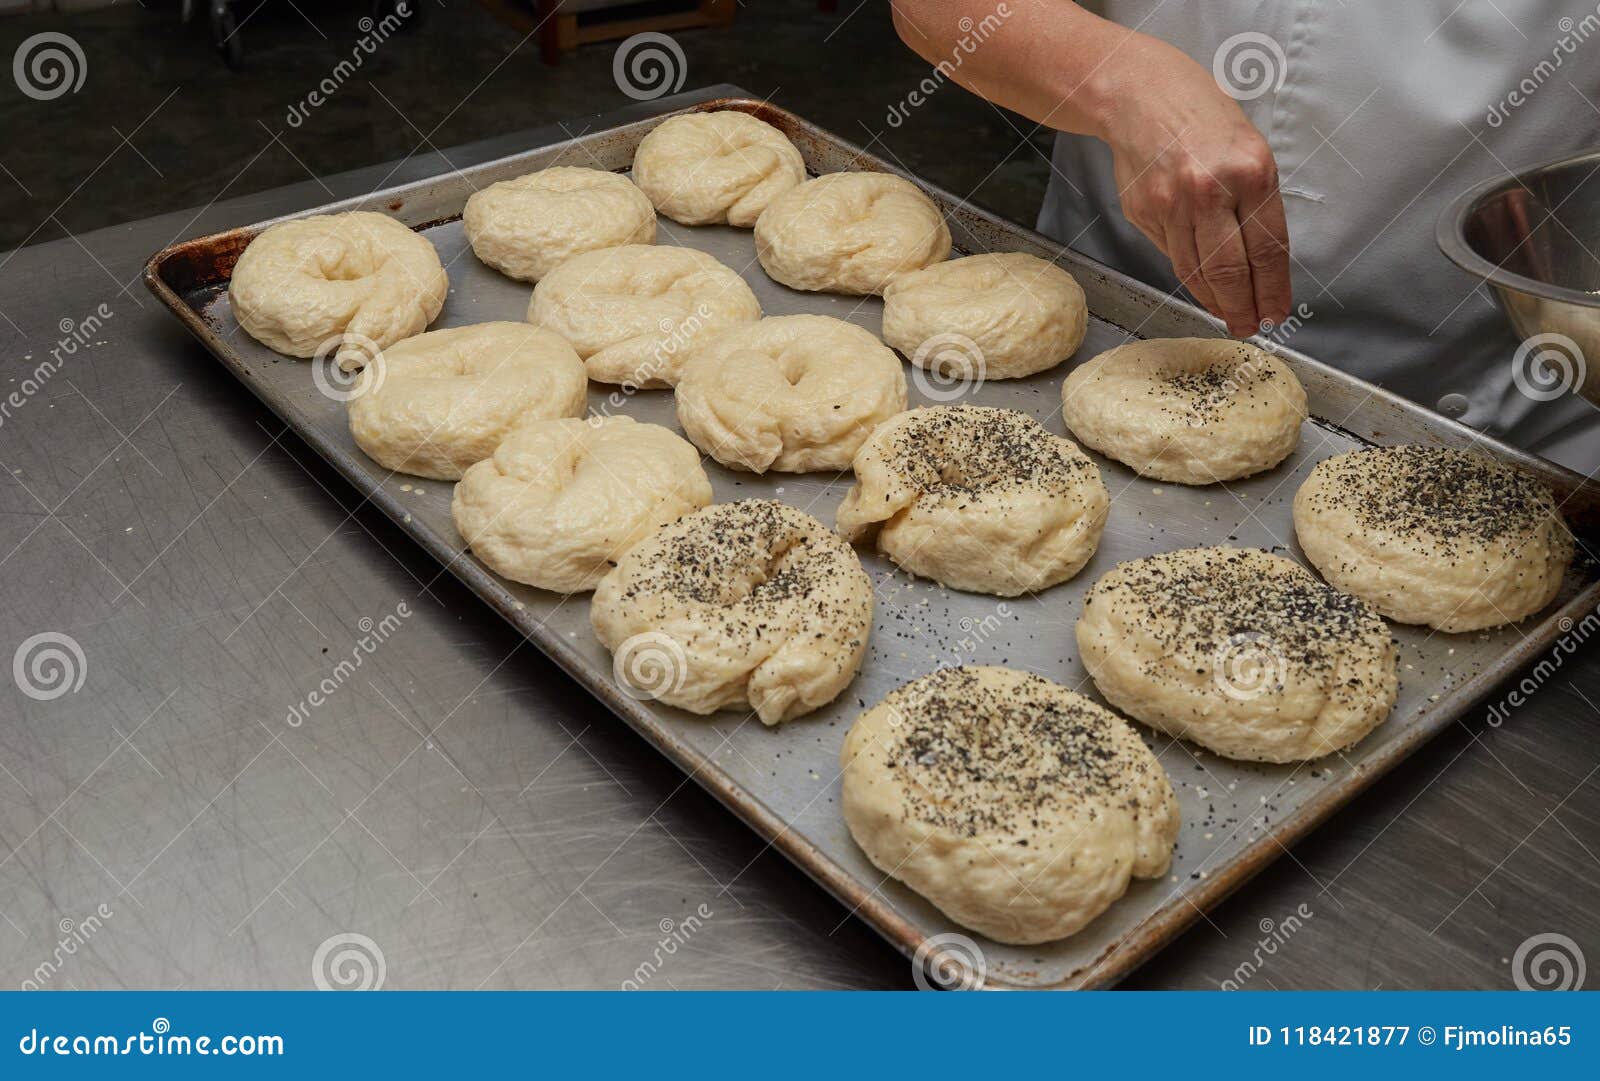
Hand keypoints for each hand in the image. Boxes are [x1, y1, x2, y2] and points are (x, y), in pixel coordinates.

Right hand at [1094, 37, 1291, 335]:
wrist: (1142, 97)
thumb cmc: (1202, 120)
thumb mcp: (1249, 151)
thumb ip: (1255, 205)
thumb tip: (1258, 265)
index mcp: (1250, 171)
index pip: (1267, 248)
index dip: (1272, 289)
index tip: (1275, 313)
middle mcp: (1210, 190)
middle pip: (1229, 269)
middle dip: (1241, 307)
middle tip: (1247, 327)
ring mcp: (1171, 204)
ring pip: (1195, 270)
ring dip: (1213, 299)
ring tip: (1226, 313)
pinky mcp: (1143, 212)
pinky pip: (1170, 254)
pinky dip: (1188, 273)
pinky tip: (1200, 282)